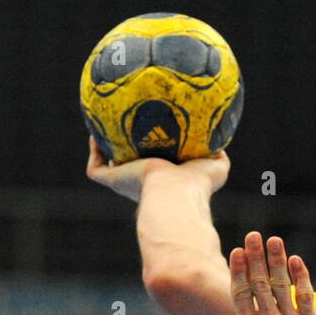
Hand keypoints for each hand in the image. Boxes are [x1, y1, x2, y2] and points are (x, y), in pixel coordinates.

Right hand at [85, 136, 230, 203]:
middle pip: (129, 166)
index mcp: (163, 180)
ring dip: (103, 148)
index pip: (156, 166)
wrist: (176, 191)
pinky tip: (95, 133)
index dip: (153, 152)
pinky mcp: (112, 180)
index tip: (151, 134)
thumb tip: (221, 143)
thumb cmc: (198, 183)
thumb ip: (219, 154)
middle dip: (125, 150)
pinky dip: (94, 151)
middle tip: (122, 125)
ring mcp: (124, 182)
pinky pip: (96, 166)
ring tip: (101, 123)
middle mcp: (141, 182)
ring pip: (108, 166)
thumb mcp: (216, 165)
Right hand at [170, 232, 315, 314]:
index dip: (239, 270)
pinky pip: (306, 297)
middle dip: (257, 257)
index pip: (241, 294)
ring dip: (278, 261)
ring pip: (284, 285)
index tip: (237, 250)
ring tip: (274, 240)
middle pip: (262, 283)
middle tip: (253, 235)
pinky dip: (302, 278)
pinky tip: (297, 261)